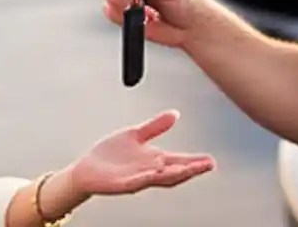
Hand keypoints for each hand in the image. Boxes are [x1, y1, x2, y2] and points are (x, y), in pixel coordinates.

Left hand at [69, 110, 215, 195]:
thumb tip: (175, 114)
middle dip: (191, 169)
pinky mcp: (121, 184)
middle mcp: (148, 171)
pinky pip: (135, 181)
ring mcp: (136, 179)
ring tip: (187, 169)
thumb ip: (155, 126)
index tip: (210, 160)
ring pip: (159, 179)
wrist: (86, 169)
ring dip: (173, 174)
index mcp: (154, 160)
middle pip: (174, 172)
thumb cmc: (110, 155)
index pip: (179, 161)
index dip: (195, 161)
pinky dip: (145, 177)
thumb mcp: (136, 134)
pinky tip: (153, 173)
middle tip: (207, 165)